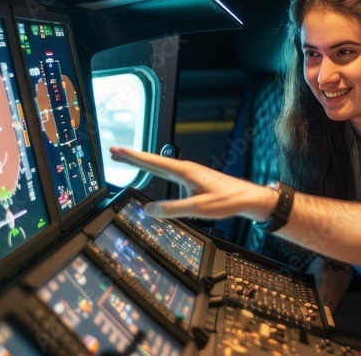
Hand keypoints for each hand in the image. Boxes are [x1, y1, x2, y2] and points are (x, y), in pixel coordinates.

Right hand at [109, 147, 276, 221]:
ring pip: (160, 166)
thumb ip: (173, 210)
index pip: (152, 162)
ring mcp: (189, 172)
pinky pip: (168, 173)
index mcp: (184, 171)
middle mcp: (185, 168)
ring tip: (126, 159)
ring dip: (142, 162)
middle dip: (132, 156)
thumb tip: (148, 210)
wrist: (246, 197)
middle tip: (113, 151)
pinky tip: (152, 172)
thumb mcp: (198, 208)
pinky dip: (154, 170)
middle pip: (153, 161)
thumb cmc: (226, 200)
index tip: (117, 150)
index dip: (133, 157)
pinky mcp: (193, 178)